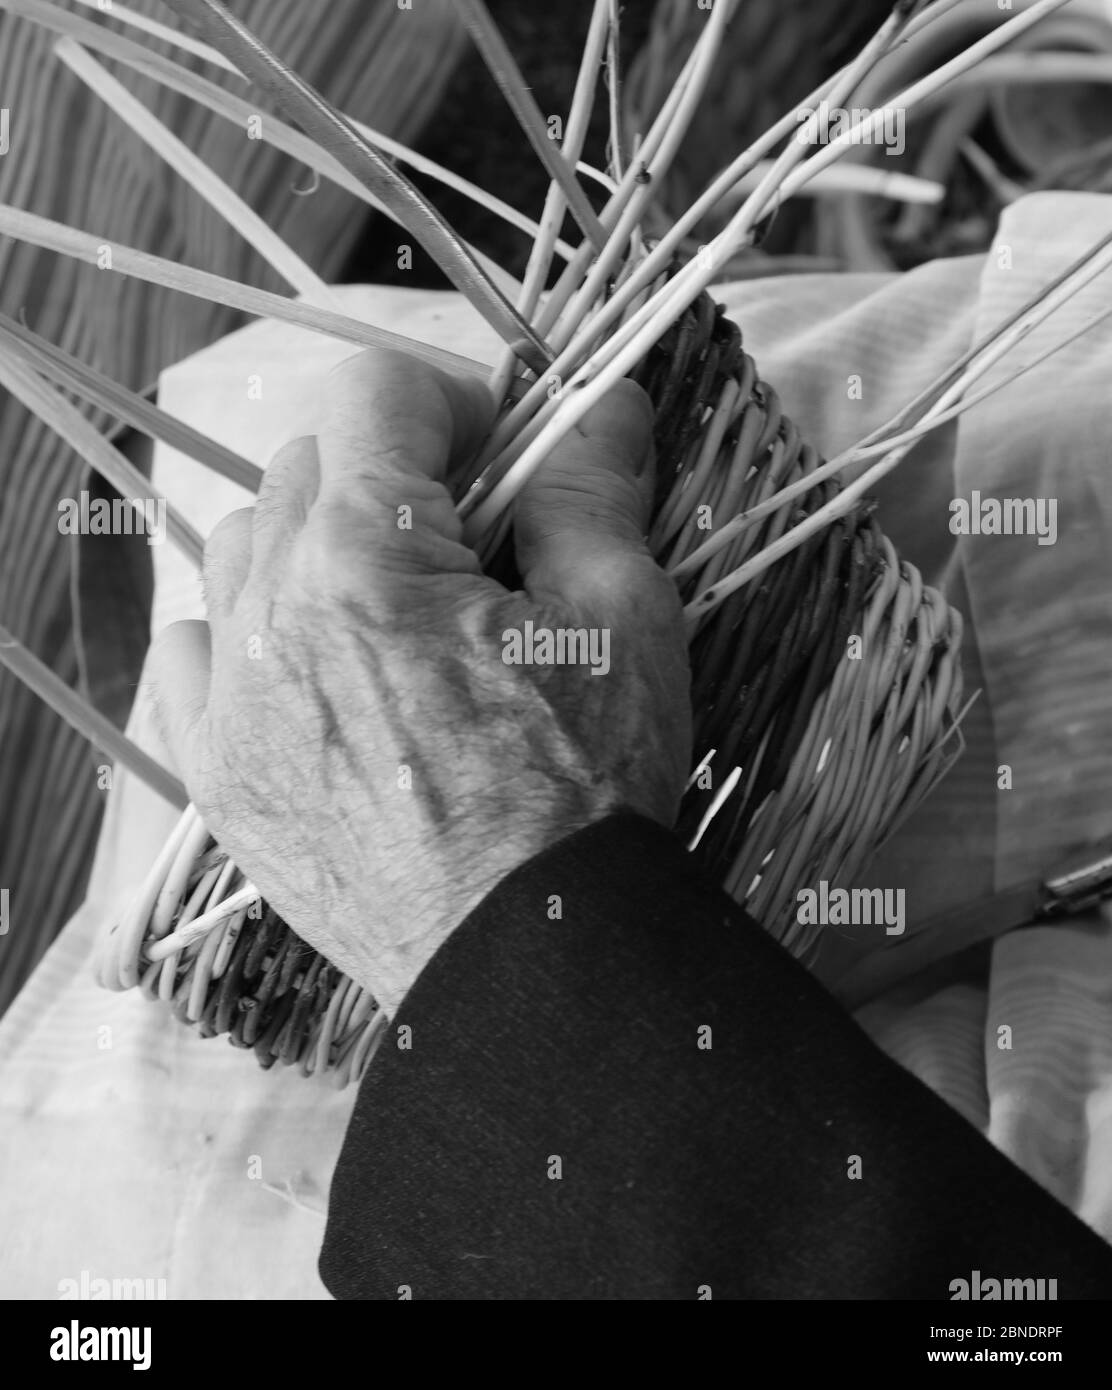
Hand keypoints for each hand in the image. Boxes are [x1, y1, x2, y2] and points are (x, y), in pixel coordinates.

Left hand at [147, 349, 690, 1014]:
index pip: (374, 393)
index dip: (452, 398)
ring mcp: (229, 701)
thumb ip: (593, 490)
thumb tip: (610, 401)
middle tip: (470, 536)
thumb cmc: (585, 794)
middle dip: (392, 471)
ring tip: (395, 605)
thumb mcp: (622, 622)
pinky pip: (193, 652)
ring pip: (243, 548)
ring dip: (315, 542)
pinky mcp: (219, 773)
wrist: (526, 958)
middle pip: (305, 464)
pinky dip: (244, 630)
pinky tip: (310, 666)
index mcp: (365, 559)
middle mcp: (270, 616)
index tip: (500, 449)